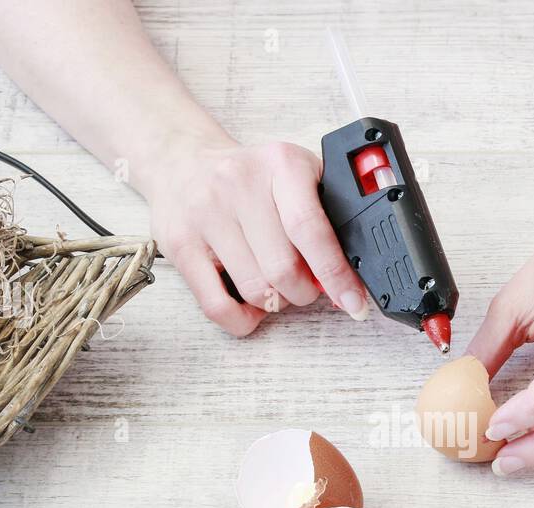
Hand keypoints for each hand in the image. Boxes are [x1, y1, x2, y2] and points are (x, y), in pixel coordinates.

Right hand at [142, 132, 368, 335]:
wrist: (182, 162)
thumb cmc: (249, 179)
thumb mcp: (294, 176)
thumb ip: (324, 215)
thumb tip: (348, 275)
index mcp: (280, 165)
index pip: (311, 229)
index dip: (336, 274)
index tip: (354, 303)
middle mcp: (239, 185)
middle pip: (284, 269)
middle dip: (304, 291)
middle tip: (305, 285)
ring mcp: (205, 215)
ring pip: (256, 290)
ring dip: (275, 302)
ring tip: (274, 286)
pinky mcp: (179, 245)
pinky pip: (217, 306)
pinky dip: (243, 319)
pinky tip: (251, 306)